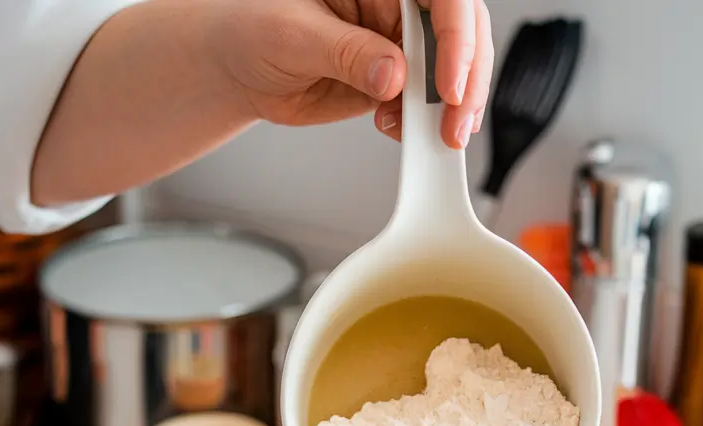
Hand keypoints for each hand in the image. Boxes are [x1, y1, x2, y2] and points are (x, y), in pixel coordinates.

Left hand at [217, 0, 492, 148]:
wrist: (236, 67)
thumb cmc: (250, 27)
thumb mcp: (292, 34)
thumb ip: (345, 53)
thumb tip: (394, 76)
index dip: (455, 35)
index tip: (447, 85)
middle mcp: (395, 3)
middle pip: (459, 29)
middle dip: (466, 79)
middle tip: (453, 123)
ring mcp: (398, 41)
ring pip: (452, 68)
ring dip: (451, 107)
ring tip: (434, 136)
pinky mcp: (394, 80)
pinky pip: (425, 101)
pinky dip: (426, 123)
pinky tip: (408, 134)